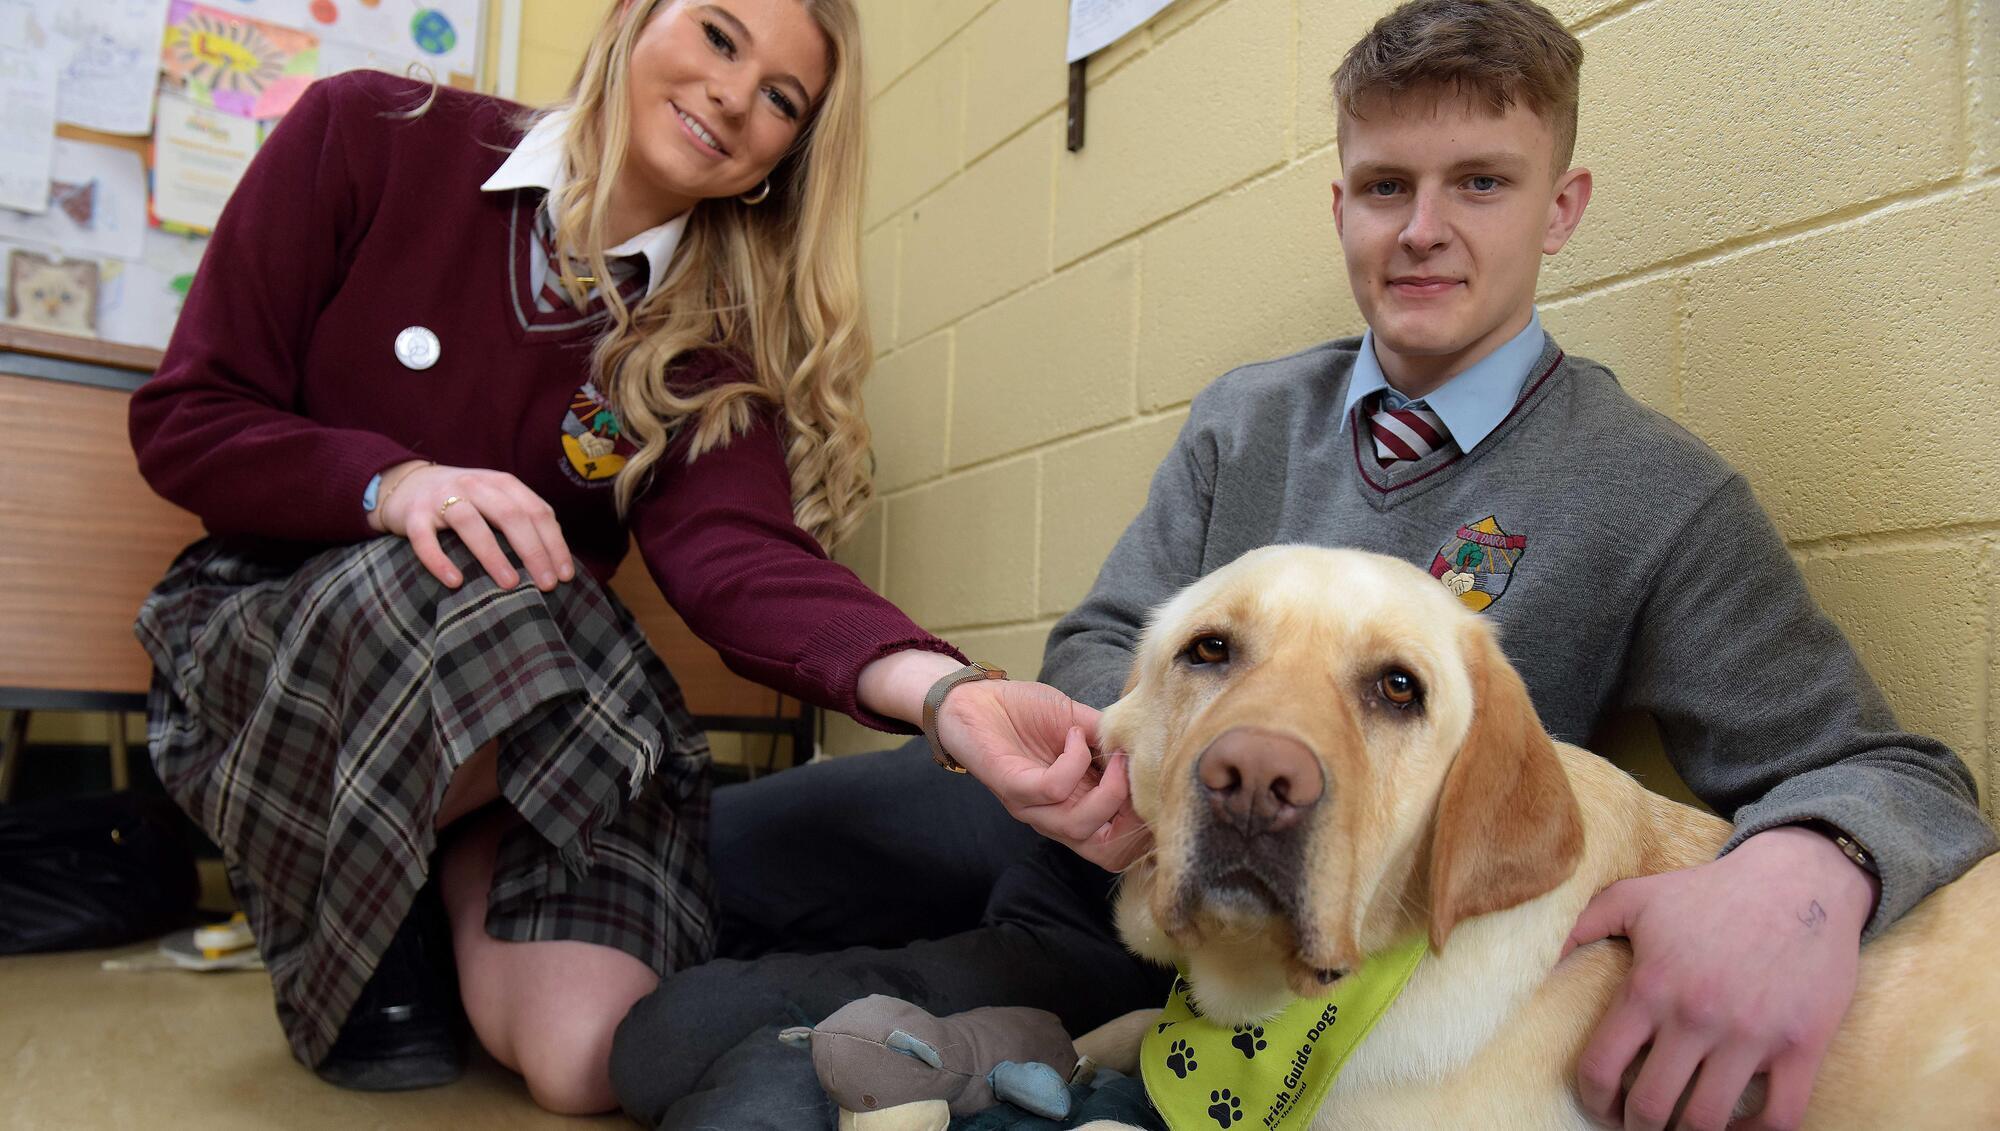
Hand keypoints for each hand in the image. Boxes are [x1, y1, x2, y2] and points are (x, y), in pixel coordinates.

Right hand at [370, 461, 574, 591]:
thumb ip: (522, 519)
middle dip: (534, 551)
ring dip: (493, 555)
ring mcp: (441, 497)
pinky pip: (425, 538)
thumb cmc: (463, 501)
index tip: (565, 575)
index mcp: (501, 483)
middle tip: (547, 584)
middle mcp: (473, 485)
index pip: (537, 510)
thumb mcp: (496, 501)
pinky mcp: (412, 515)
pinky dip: (439, 560)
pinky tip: (455, 582)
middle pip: (510, 515)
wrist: (406, 484)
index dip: (554, 543)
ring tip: (511, 584)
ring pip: (470, 522)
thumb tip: (556, 562)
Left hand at [936, 679, 1150, 871]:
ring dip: (1109, 791)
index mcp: (1077, 805)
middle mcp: (1056, 816)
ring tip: (1115, 757)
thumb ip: (1111, 740)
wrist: (975, 698)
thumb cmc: (1025, 712)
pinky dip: (1073, 761)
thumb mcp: (1080, 723)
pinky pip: (1053, 789)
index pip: (1118, 845)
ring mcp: (1033, 807)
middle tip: (1141, 781)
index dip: (1145, 826)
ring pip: (1080, 825)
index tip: (1159, 786)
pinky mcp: (1013, 788)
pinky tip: (1074, 735)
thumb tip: (1147, 748)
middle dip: (1134, 821)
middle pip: (1105, 852)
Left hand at [1563, 826, 1878, 1130]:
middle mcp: (1696, 1017)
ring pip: (1707, 1122)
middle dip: (1636, 1126)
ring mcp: (1752, 1035)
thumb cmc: (1710, 892)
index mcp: (1650, 987)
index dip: (1593, 1100)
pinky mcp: (1802, 1046)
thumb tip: (1545, 964)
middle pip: (1651, 1108)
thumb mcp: (1636, 896)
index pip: (1601, 1069)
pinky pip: (1780, 1117)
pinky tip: (1736, 1130)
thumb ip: (1583, 925)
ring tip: (1681, 1128)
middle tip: (1638, 1123)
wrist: (1800, 880)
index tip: (1600, 1107)